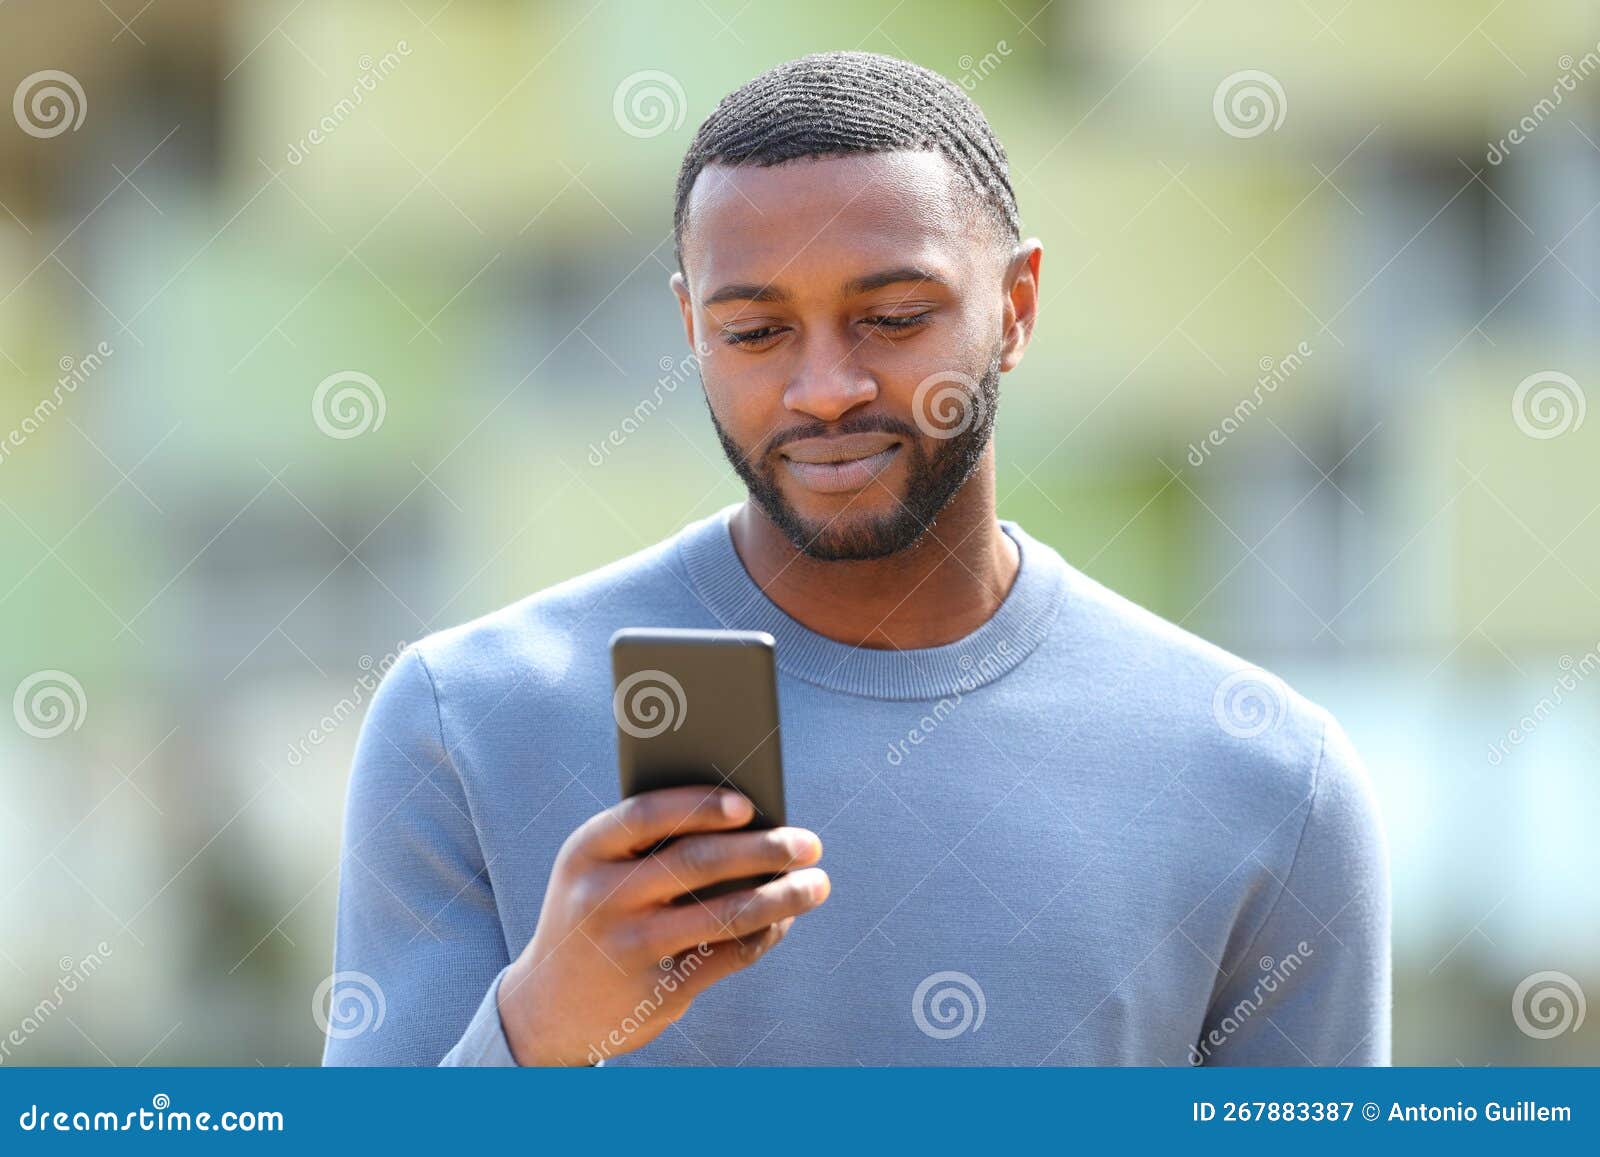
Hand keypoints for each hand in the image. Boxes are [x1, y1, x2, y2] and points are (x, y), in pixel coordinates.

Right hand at [496, 786, 828, 1065]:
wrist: (547, 1005)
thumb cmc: (593, 913)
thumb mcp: (599, 871)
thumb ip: (653, 842)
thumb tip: (752, 819)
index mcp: (585, 851)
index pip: (649, 814)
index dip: (703, 805)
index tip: (751, 804)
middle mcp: (601, 897)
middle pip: (699, 862)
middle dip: (765, 849)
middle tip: (809, 843)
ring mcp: (628, 948)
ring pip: (725, 915)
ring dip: (782, 897)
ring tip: (816, 884)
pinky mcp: (655, 992)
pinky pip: (726, 956)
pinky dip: (764, 934)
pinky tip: (783, 920)